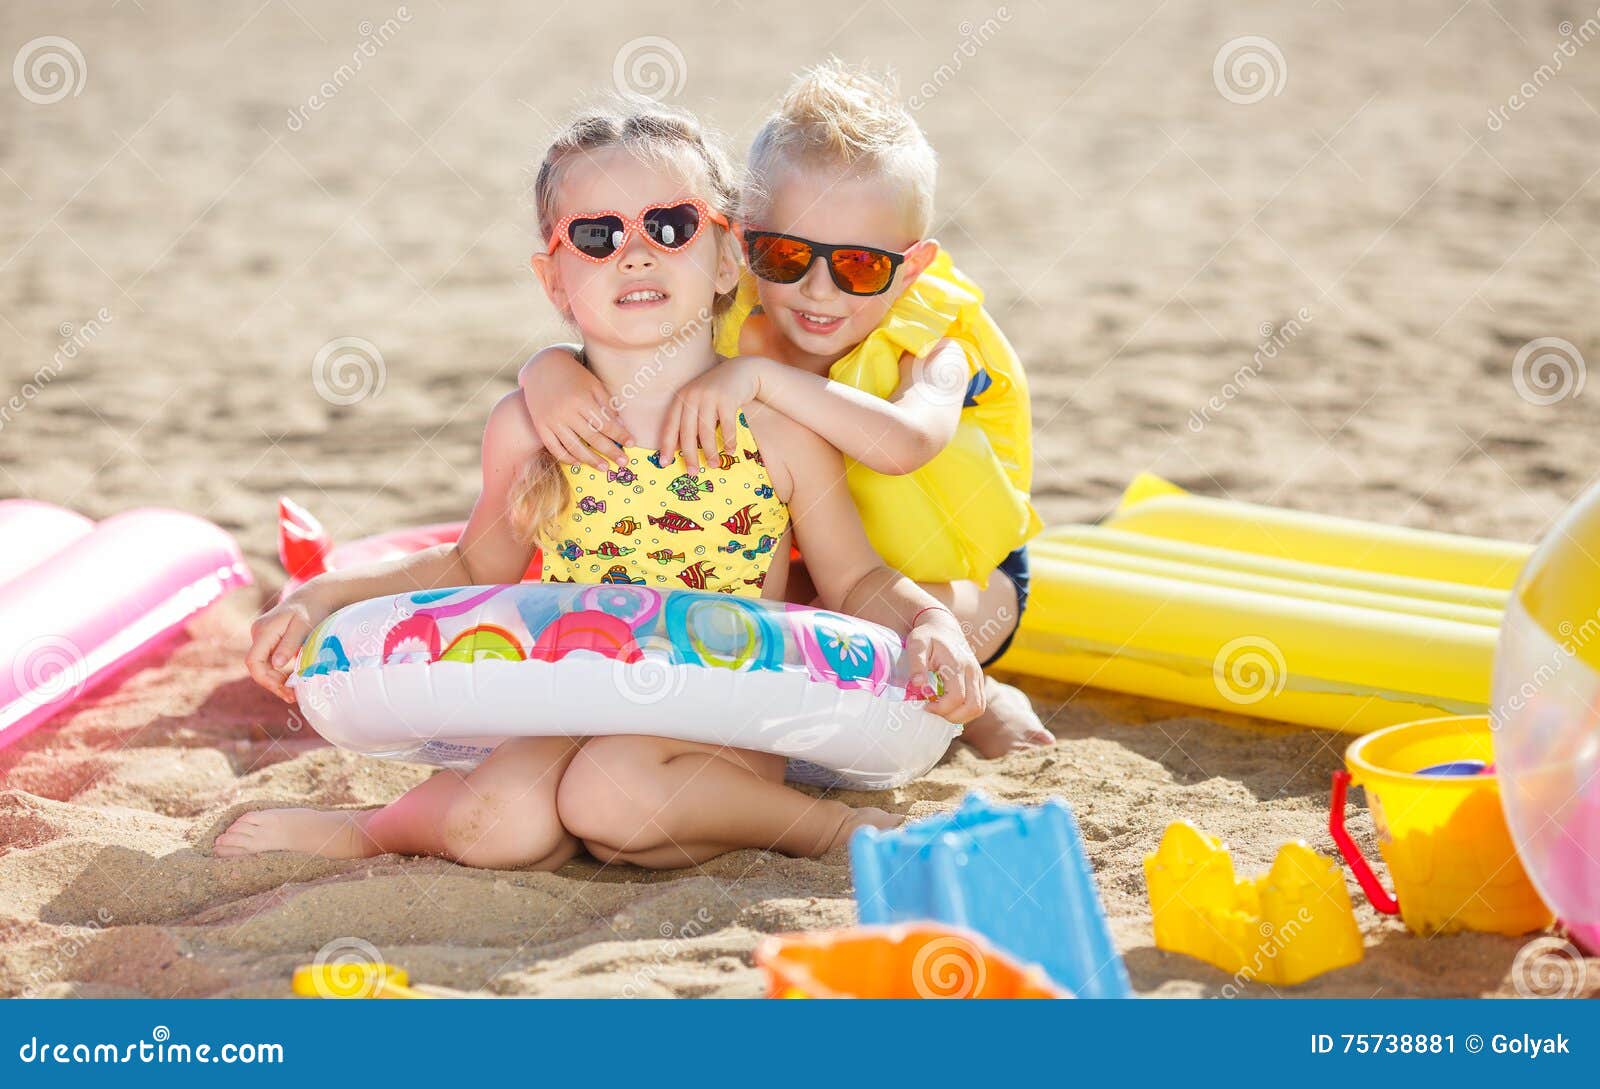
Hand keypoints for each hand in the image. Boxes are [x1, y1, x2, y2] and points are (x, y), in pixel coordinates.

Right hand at [245, 589, 333, 702]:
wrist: (315, 596)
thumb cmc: (312, 609)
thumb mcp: (304, 627)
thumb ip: (289, 644)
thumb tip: (277, 664)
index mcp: (264, 630)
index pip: (254, 661)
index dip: (265, 679)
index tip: (284, 689)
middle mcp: (258, 633)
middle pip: (257, 666)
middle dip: (272, 683)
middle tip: (292, 697)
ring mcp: (263, 637)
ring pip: (263, 665)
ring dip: (276, 681)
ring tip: (293, 694)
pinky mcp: (270, 640)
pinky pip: (270, 661)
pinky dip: (279, 673)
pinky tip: (291, 683)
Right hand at [520, 348, 632, 469]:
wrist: (542, 368)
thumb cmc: (573, 376)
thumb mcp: (593, 384)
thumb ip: (607, 404)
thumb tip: (621, 426)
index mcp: (581, 400)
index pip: (605, 423)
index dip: (620, 435)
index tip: (632, 443)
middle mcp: (566, 412)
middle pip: (592, 438)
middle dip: (610, 452)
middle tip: (623, 463)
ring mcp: (552, 421)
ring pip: (574, 446)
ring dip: (591, 460)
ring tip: (604, 468)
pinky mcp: (541, 426)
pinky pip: (554, 448)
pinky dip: (567, 457)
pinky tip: (579, 463)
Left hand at [663, 355, 762, 473]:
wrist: (741, 371)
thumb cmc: (718, 392)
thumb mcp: (699, 400)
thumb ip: (689, 417)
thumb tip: (682, 448)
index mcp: (682, 398)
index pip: (670, 425)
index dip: (666, 445)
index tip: (664, 463)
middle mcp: (692, 396)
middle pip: (687, 432)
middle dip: (689, 455)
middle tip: (692, 473)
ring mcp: (709, 397)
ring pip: (706, 432)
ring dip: (710, 452)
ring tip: (714, 465)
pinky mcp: (727, 399)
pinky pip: (726, 427)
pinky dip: (729, 441)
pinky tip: (730, 451)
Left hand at [904, 607, 985, 724]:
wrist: (944, 627)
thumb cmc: (928, 636)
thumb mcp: (916, 644)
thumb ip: (916, 664)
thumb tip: (918, 684)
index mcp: (957, 664)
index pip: (957, 697)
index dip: (941, 708)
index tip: (925, 705)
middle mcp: (972, 671)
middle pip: (973, 706)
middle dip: (953, 716)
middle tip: (934, 710)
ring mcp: (978, 675)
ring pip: (979, 707)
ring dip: (961, 716)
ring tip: (942, 709)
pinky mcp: (978, 679)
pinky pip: (979, 702)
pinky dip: (966, 711)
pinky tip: (949, 706)